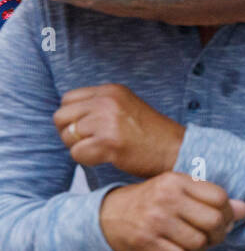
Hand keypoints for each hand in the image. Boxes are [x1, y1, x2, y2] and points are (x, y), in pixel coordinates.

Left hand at [54, 84, 184, 178]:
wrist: (178, 149)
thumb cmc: (154, 135)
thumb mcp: (127, 106)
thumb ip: (100, 105)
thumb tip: (69, 117)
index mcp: (111, 90)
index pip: (68, 99)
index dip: (73, 117)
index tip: (87, 128)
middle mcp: (107, 102)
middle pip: (61, 117)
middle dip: (70, 133)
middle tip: (90, 142)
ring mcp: (107, 121)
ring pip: (67, 136)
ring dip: (80, 147)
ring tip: (102, 150)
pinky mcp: (108, 143)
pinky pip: (77, 153)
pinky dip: (88, 160)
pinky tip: (106, 158)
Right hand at [99, 172, 244, 250]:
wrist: (106, 216)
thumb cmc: (150, 203)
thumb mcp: (177, 191)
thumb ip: (209, 198)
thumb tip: (244, 210)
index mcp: (176, 181)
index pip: (219, 198)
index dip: (228, 213)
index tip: (222, 220)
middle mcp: (166, 198)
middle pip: (214, 221)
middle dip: (219, 234)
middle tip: (211, 236)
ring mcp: (155, 221)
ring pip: (200, 243)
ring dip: (202, 249)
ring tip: (193, 244)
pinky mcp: (146, 243)